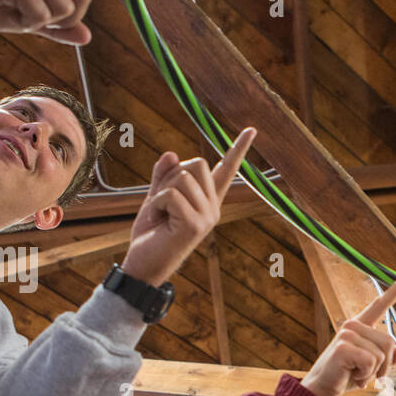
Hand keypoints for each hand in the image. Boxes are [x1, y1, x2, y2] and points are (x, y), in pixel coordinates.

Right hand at [0, 0, 114, 44]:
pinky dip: (25, 22)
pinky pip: (42, 15)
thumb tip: (87, 37)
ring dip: (42, 21)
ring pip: (64, 9)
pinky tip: (5, 8)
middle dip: (64, 18)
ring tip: (15, 8)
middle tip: (31, 14)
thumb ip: (59, 27)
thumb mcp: (29, 19)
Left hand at [121, 128, 255, 285]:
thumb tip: (171, 153)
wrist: (143, 265)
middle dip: (172, 175)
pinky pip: (172, 195)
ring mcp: (208, 217)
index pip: (226, 170)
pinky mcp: (197, 225)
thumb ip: (163, 176)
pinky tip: (158, 220)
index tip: (252, 130)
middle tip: (161, 201)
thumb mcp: (155, 199)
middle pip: (197, 163)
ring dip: (161, 192)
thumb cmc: (151, 234)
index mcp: (207, 200)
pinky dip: (156, 203)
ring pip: (183, 177)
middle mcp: (213, 207)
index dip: (238, 150)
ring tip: (160, 214)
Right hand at [301, 276, 395, 395]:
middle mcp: (353, 325)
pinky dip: (366, 375)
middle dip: (384, 365)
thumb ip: (387, 359)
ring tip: (357, 374)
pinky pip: (371, 362)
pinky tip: (353, 376)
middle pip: (389, 342)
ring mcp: (347, 334)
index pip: (378, 306)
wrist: (322, 388)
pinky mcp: (343, 347)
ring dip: (373, 372)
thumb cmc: (345, 376)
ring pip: (381, 354)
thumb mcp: (370, 368)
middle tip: (367, 375)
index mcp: (360, 326)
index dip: (393, 292)